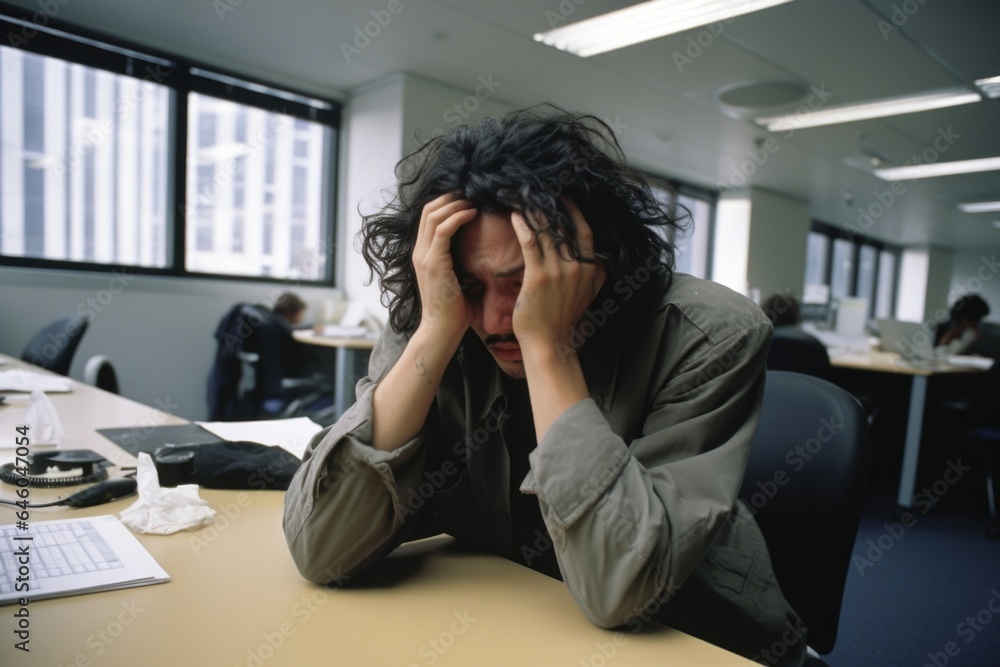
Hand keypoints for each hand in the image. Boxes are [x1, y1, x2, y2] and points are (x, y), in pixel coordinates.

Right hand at [412, 193, 478, 339]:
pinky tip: (472, 213)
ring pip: (434, 215)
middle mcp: (420, 252)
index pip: (428, 217)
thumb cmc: (454, 310)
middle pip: (428, 210)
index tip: (467, 198)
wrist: (442, 330)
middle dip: (450, 197)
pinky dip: (458, 217)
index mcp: (424, 254)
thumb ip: (462, 262)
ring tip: (473, 201)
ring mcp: (424, 256)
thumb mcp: (457, 279)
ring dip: (455, 204)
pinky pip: (443, 229)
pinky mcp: (433, 262)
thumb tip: (483, 251)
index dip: (446, 203)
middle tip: (471, 193)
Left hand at [510, 200, 605, 357]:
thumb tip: (602, 259)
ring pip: (546, 231)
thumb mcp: (589, 295)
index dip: (574, 211)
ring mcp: (558, 271)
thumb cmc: (564, 319)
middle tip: (537, 189)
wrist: (549, 343)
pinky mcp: (538, 277)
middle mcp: (577, 267)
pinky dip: (522, 226)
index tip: (563, 197)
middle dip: (550, 205)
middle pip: (564, 226)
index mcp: (590, 269)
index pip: (584, 231)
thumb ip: (596, 275)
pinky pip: (530, 243)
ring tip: (522, 196)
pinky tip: (514, 214)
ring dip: (533, 210)